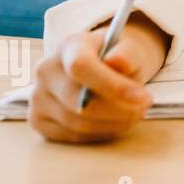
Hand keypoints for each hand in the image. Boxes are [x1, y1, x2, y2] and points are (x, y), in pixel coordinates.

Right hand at [29, 16, 165, 142]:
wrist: (101, 65)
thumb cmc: (118, 56)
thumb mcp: (130, 48)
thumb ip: (128, 54)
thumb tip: (117, 62)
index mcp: (68, 47)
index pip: (81, 67)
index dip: (113, 86)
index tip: (143, 98)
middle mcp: (46, 71)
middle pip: (80, 102)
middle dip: (119, 110)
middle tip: (145, 107)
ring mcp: (38, 98)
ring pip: (78, 123)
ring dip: (113, 124)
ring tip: (135, 114)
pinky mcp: (39, 121)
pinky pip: (73, 136)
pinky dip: (101, 133)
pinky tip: (117, 122)